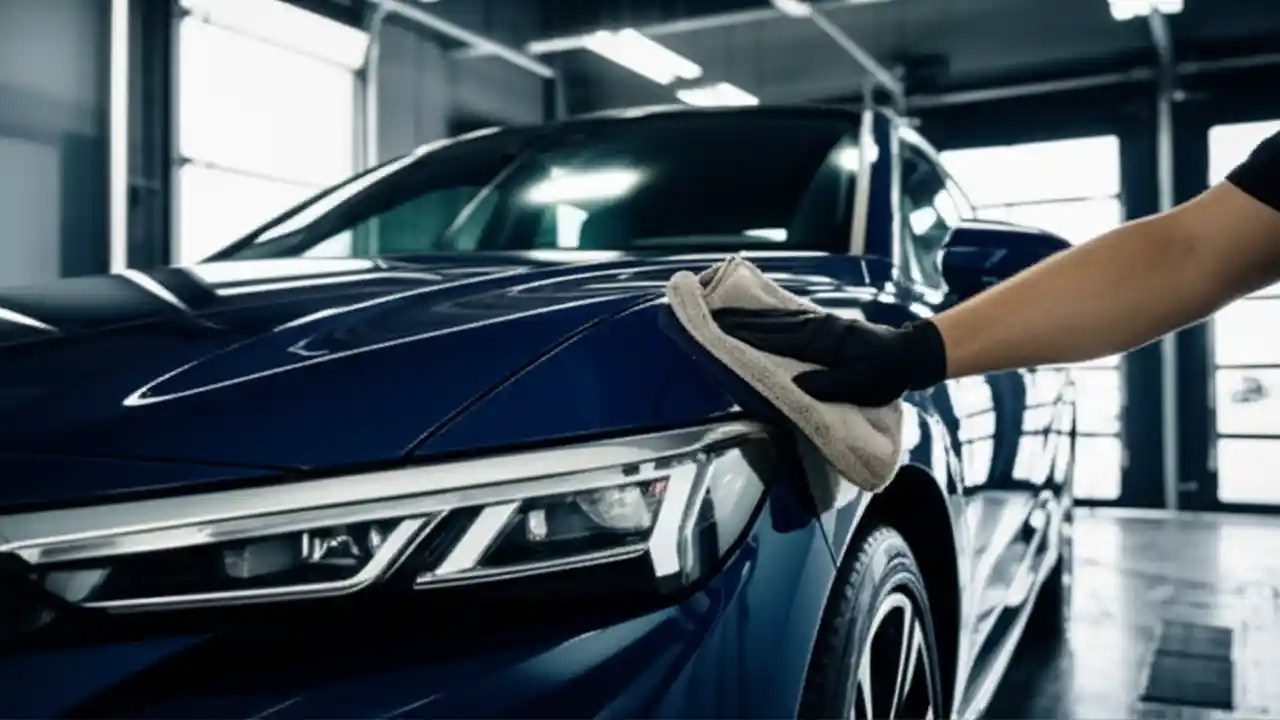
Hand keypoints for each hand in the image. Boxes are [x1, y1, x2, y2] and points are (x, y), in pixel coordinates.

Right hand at [711, 308, 946, 405]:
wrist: (909, 353)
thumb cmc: (883, 375)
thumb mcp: (859, 385)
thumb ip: (826, 384)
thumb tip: (793, 382)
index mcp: (820, 342)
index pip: (774, 338)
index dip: (744, 334)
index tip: (718, 329)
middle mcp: (815, 327)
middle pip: (769, 322)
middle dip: (738, 319)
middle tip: (707, 316)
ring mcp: (819, 323)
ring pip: (776, 318)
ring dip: (749, 316)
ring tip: (723, 314)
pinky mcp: (824, 324)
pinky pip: (787, 317)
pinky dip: (767, 316)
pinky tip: (757, 317)